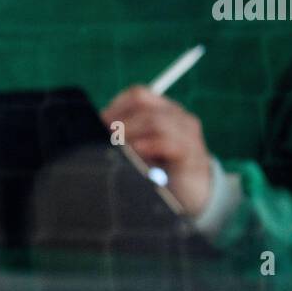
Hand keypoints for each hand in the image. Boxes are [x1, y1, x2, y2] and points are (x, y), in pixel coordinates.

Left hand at [101, 86, 212, 215]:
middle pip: (143, 103)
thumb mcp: (141, 150)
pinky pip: (169, 142)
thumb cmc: (162, 170)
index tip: (100, 124)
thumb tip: (98, 133)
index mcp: (164, 110)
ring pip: (154, 120)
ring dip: (129, 132)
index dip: (115, 107)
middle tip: (105, 137)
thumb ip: (125, 139)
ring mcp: (188, 133)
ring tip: (118, 147)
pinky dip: (149, 145)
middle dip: (118, 120)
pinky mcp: (192, 154)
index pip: (137, 95)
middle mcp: (178, 116)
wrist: (193, 195)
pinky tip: (137, 151)